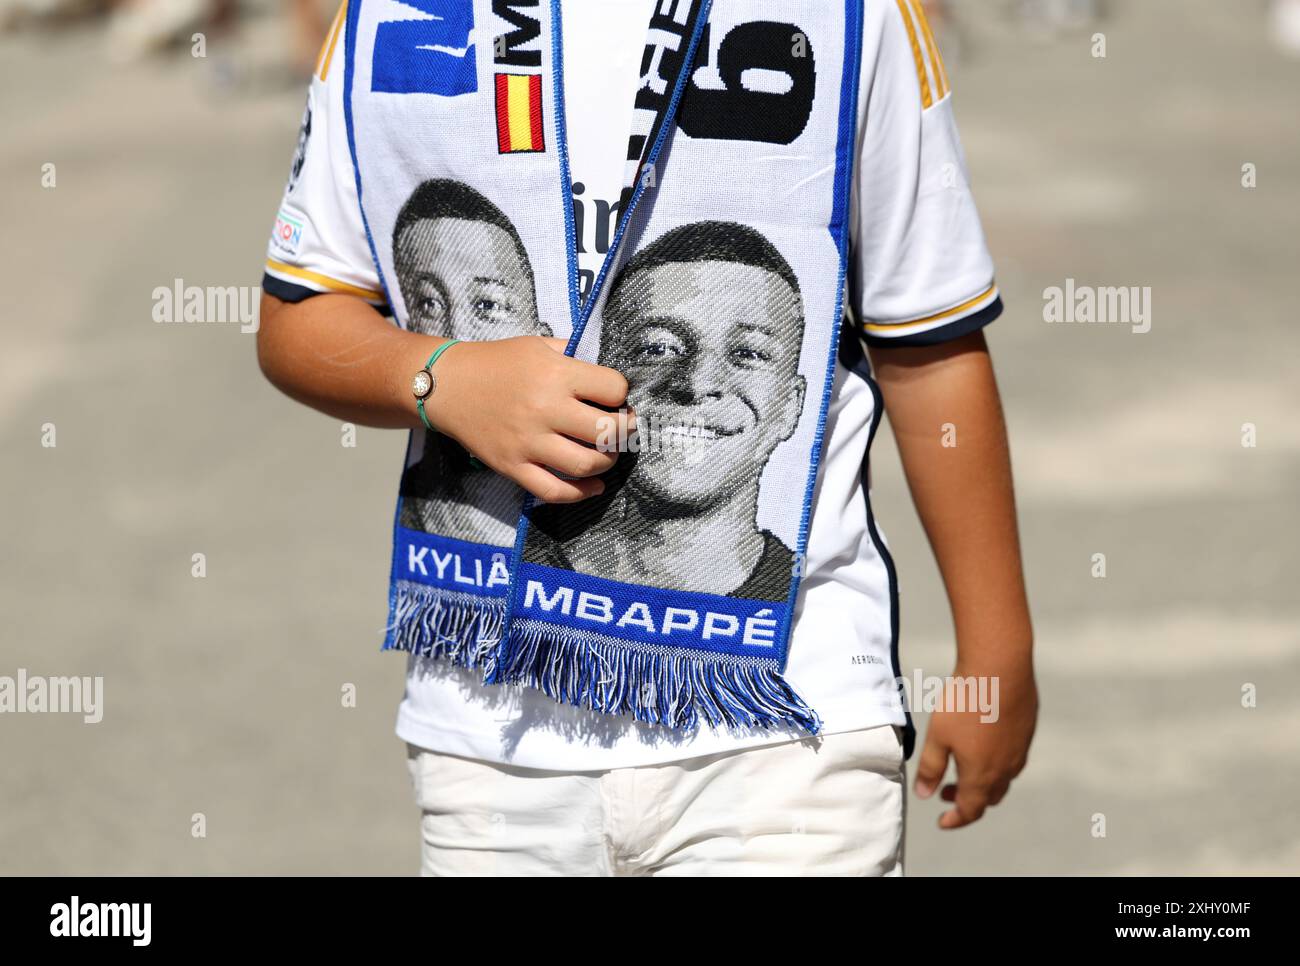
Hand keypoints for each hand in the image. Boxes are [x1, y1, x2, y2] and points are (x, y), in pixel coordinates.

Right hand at [429, 336, 632, 503]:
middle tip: (625, 428)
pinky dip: (580, 494)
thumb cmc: (497, 363)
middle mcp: (545, 409)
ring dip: (608, 462)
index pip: (613, 389)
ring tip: (608, 453)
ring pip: (586, 464)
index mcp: (555, 374)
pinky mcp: (512, 466)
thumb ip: (573, 356)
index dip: (621, 393)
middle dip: (625, 431)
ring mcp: (528, 442)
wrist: (448, 385)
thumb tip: (607, 378)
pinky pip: (553, 490)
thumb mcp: (538, 345)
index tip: (615, 396)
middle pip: (606, 430)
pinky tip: (594, 486)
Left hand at [913, 661, 1037, 828]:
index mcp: (982, 775)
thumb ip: (931, 768)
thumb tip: (924, 795)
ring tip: (962, 769)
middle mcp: (1006, 768)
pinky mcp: (1026, 731)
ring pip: (1003, 778)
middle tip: (945, 792)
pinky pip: (1012, 758)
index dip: (955, 820)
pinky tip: (982, 744)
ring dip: (983, 782)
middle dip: (967, 800)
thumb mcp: (938, 736)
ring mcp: (1019, 750)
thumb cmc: (965, 702)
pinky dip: (995, 763)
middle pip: (988, 797)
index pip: (970, 810)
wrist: (1001, 668)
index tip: (942, 822)